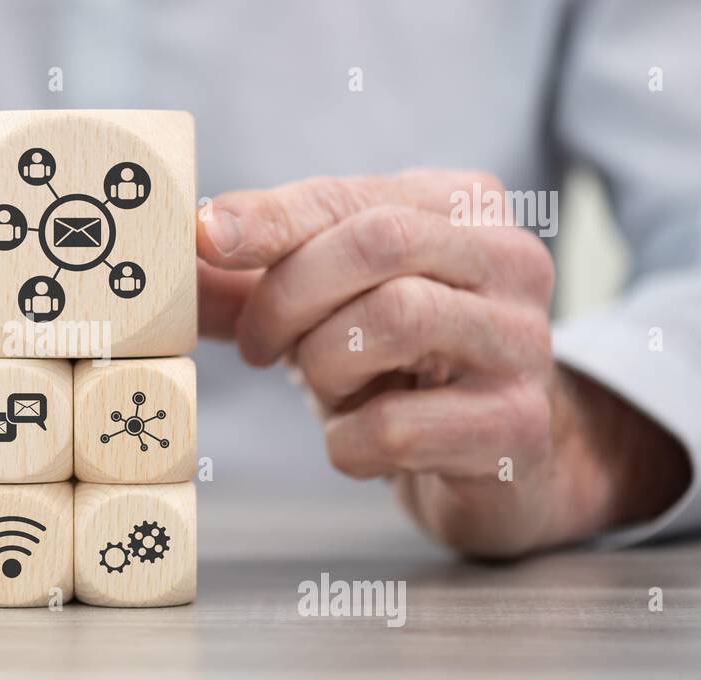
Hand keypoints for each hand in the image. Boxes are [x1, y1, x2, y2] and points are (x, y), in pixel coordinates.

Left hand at [197, 169, 689, 557]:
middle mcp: (510, 259)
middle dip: (289, 296)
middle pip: (380, 241)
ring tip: (324, 389)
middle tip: (255, 347)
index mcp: (462, 205)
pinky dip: (348, 443)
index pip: (348, 196)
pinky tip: (358, 444)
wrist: (495, 463)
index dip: (268, 220)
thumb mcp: (325, 306)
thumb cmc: (397, 367)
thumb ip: (253, 277)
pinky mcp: (517, 427)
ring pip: (399, 317)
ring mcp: (525, 342)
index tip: (205, 240)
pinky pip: (399, 426)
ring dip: (324, 364)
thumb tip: (175, 251)